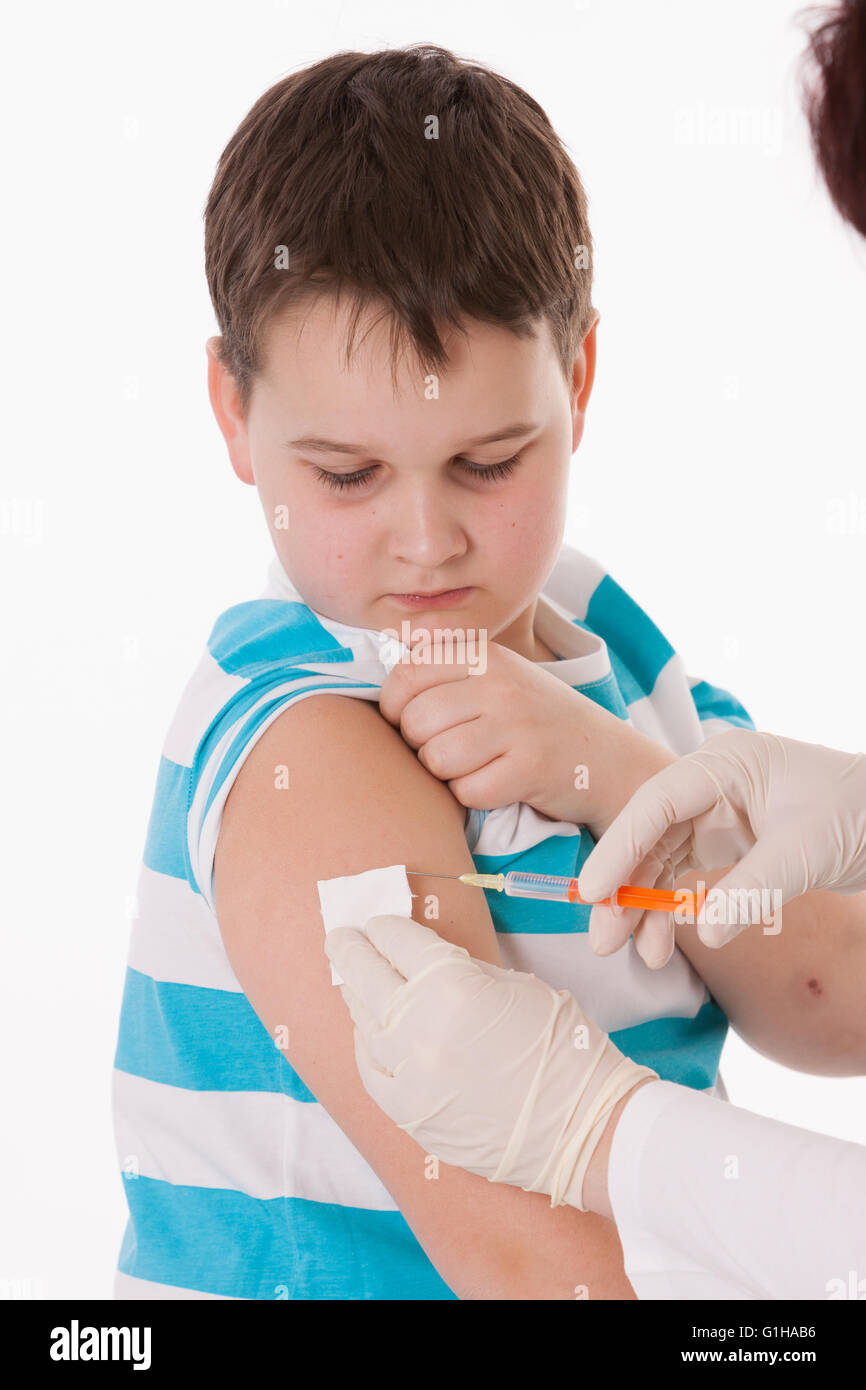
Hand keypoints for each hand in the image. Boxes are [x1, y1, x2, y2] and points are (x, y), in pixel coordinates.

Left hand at [324, 914, 657, 1209]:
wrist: (585, 1128)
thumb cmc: (564, 1049)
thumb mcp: (518, 986)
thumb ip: (462, 970)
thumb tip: (424, 960)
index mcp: (451, 984)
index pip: (397, 940)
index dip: (386, 926)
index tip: (380, 923)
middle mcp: (419, 1026)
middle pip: (364, 973)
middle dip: (350, 948)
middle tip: (340, 935)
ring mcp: (409, 1074)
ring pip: (362, 1021)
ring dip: (356, 995)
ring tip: (355, 981)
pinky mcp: (409, 1114)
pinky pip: (370, 1071)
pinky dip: (366, 1046)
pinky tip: (369, 1033)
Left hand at [378, 635, 671, 834]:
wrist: (609, 758)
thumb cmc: (538, 721)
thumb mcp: (498, 677)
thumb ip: (446, 669)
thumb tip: (378, 673)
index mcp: (486, 655)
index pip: (405, 675)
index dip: (393, 707)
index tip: (408, 722)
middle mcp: (500, 683)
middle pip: (415, 722)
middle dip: (420, 747)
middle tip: (449, 751)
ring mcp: (517, 724)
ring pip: (436, 759)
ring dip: (447, 775)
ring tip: (476, 766)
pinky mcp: (529, 768)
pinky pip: (467, 791)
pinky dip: (474, 797)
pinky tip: (498, 784)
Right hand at [578, 728, 865, 951]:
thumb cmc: (860, 814)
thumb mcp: (807, 850)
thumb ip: (753, 889)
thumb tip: (705, 934)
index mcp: (726, 764)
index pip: (657, 803)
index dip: (620, 847)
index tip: (595, 891)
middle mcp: (712, 785)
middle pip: (650, 835)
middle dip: (624, 887)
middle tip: (603, 938)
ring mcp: (718, 815)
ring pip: (661, 861)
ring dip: (644, 907)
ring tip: (638, 953)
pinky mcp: (729, 845)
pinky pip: (686, 878)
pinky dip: (672, 911)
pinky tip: (663, 945)